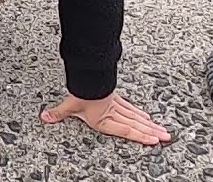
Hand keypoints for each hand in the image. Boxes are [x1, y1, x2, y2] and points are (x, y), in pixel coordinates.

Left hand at [41, 92, 170, 145]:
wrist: (88, 73)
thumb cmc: (81, 90)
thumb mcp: (69, 105)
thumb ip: (59, 113)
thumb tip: (45, 118)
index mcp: (104, 119)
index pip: (125, 130)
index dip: (139, 136)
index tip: (153, 140)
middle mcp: (113, 113)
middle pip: (136, 124)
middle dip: (151, 132)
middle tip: (166, 137)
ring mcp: (116, 104)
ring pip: (136, 116)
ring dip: (150, 124)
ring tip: (162, 131)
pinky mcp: (116, 97)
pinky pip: (131, 107)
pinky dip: (140, 113)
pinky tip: (147, 117)